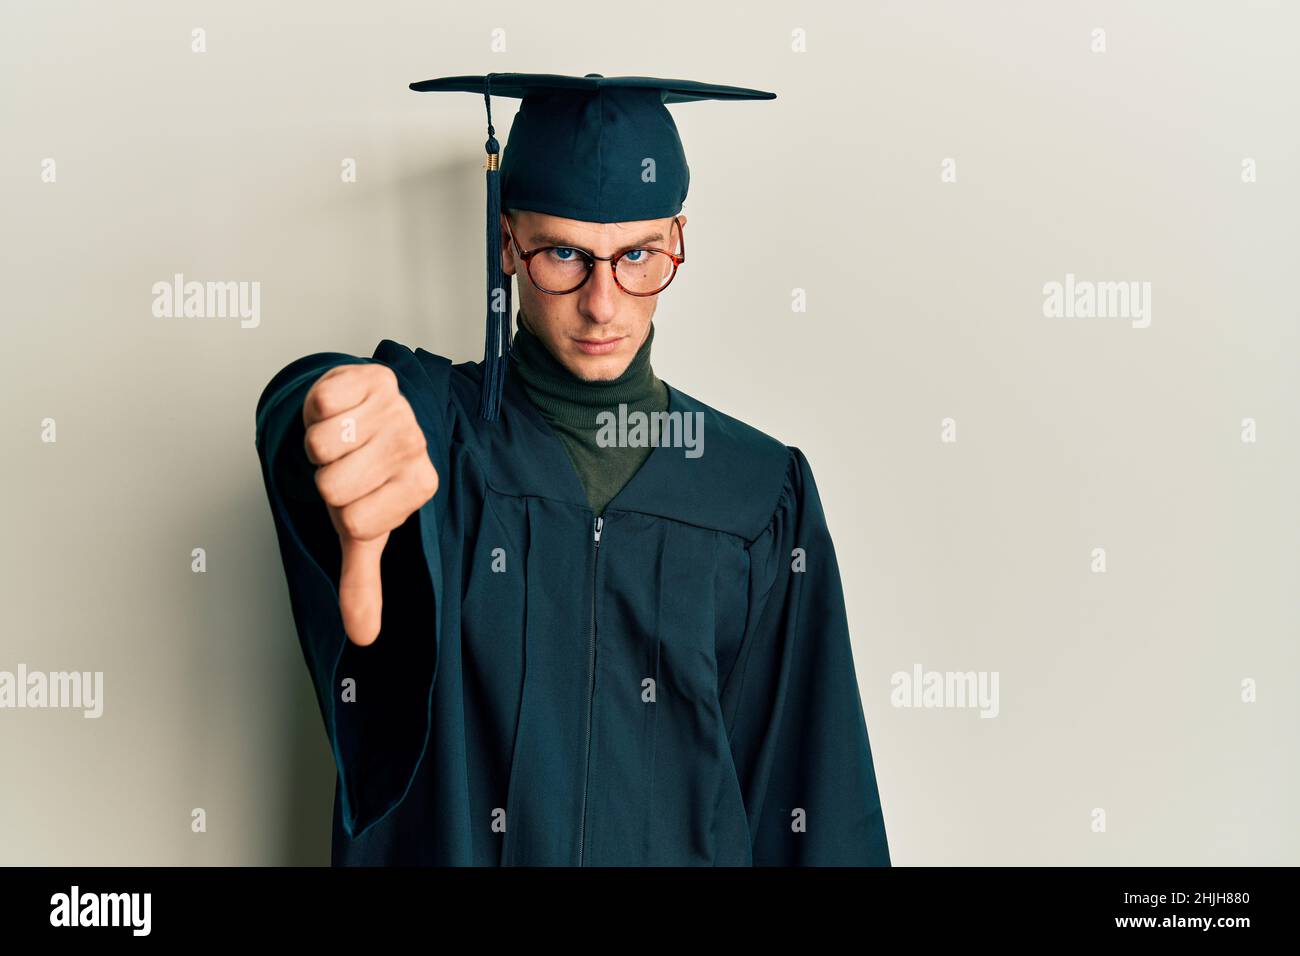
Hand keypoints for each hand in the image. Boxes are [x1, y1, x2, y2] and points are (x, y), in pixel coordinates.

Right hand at [301, 363, 438, 645]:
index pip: (355, 521)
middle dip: (326, 476)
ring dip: (319, 441)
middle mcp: (415, 446)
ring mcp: (398, 410)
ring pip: (322, 444)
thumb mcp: (363, 527)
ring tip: (342, 437)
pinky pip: (322, 403)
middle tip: (345, 465)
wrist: (365, 411)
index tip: (355, 495)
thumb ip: (362, 581)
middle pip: (333, 485)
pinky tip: (339, 408)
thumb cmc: (365, 472)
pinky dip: (317, 407)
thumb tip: (363, 637)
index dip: (340, 509)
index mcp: (419, 486)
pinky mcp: (374, 378)